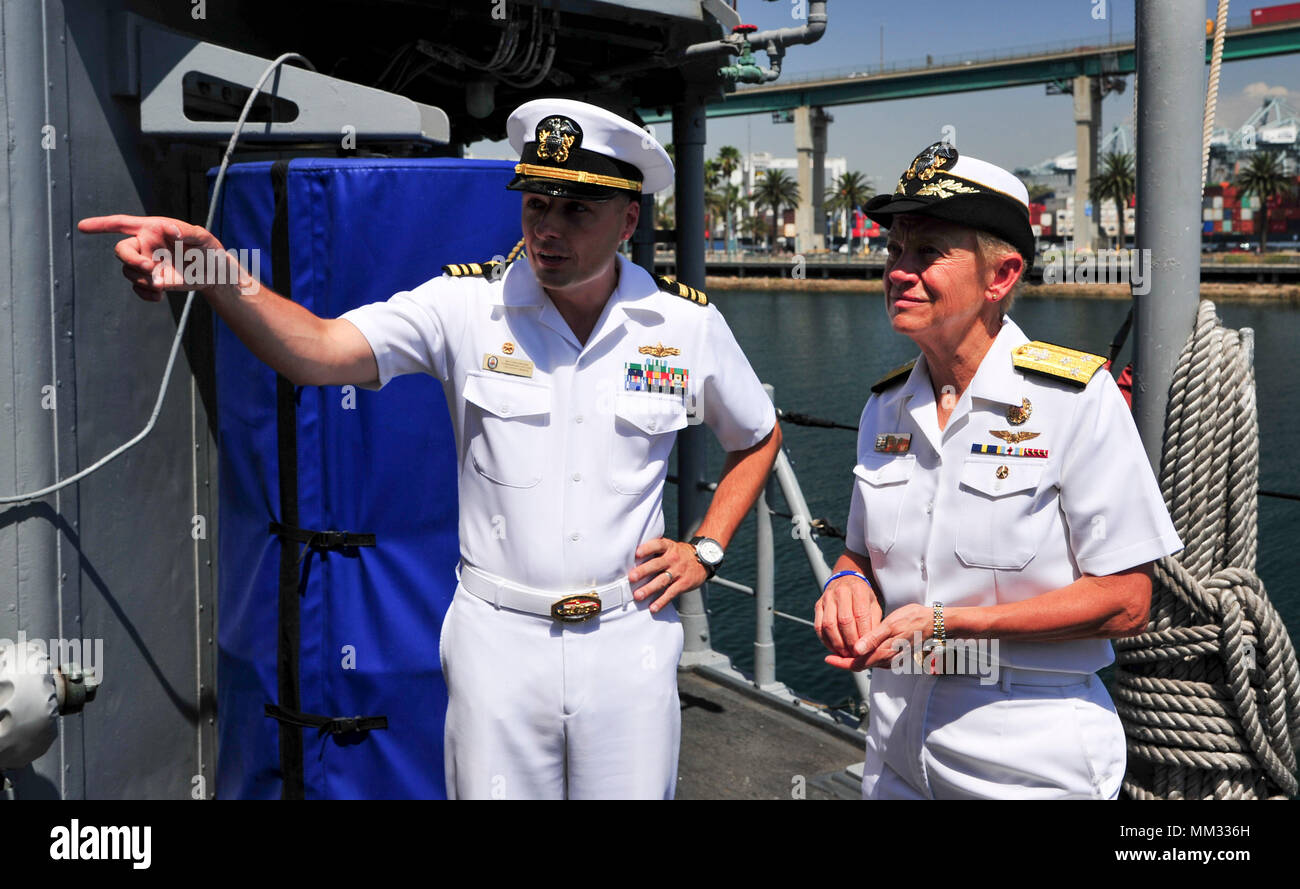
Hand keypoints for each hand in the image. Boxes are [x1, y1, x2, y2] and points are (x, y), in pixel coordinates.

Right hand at [77, 215, 230, 301]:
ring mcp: (147, 264)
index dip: (101, 225)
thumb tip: (169, 229)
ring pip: (128, 271)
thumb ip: (188, 231)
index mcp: (153, 229)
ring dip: (142, 279)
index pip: (121, 224)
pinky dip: (144, 294)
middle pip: (121, 250)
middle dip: (131, 260)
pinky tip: (158, 297)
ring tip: (162, 284)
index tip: (82, 226)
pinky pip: (137, 288)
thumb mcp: (204, 238)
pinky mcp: (152, 281)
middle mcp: (146, 245)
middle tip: (151, 268)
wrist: (215, 274)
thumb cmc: (210, 250)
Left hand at [627, 538, 709, 613]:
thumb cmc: (679, 554)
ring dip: (649, 589)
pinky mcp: (684, 583)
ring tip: (638, 596)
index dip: (647, 548)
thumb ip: (655, 550)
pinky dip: (662, 601)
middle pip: (656, 564)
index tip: (636, 553)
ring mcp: (679, 571)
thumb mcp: (670, 546)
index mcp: (668, 547)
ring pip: (662, 580)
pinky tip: (653, 608)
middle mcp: (673, 558)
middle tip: (631, 577)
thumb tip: (631, 558)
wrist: (703, 559)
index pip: (657, 545)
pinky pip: (671, 593)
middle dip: (643, 571)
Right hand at [815, 573, 880, 664]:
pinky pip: (818, 626)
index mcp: (858, 590)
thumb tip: (870, 645)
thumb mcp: (874, 605)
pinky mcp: (818, 605)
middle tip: (855, 654)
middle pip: (844, 621)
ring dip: (837, 643)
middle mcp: (841, 592)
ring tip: (845, 653)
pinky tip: (834, 648)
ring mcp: (827, 598)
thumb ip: (874, 623)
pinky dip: (825, 640)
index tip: (866, 648)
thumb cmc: (863, 597)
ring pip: (828, 625)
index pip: (860, 615)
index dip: (862, 635)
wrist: (846, 580)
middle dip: (850, 641)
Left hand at [825, 602, 932, 671]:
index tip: (827, 658)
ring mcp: (891, 659)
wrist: (934, 623)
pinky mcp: (894, 656)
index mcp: (884, 653)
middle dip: (844, 660)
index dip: (840, 662)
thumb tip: (855, 651)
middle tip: (830, 652)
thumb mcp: (891, 625)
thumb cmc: (912, 620)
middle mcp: (887, 660)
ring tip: (840, 649)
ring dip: (854, 658)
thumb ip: (873, 639)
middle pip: (860, 665)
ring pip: (867, 663)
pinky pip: (875, 659)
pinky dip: (864, 655)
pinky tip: (858, 647)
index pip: (856, 663)